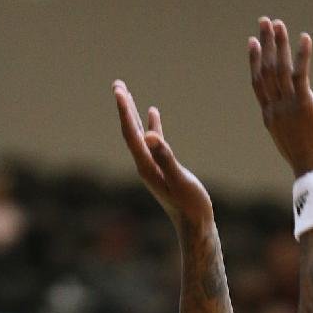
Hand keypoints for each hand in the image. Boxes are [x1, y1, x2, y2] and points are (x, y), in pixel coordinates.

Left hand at [113, 81, 213, 229]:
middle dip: (124, 107)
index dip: (125, 111)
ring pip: (138, 134)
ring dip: (132, 113)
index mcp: (146, 166)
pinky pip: (153, 142)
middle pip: (129, 131)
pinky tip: (152, 113)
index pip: (131, 134)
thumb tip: (149, 137)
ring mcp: (152, 166)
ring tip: (126, 93)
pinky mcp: (163, 168)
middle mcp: (145, 164)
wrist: (195, 227)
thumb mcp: (180, 180)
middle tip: (117, 84)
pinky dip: (151, 125)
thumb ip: (165, 158)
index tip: (120, 91)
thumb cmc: (191, 206)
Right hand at [249, 19, 312, 176]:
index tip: (252, 41)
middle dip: (265, 43)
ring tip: (279, 24)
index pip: (258, 83)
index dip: (254, 60)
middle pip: (266, 70)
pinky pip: (300, 75)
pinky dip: (302, 55)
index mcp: (270, 117)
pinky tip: (304, 38)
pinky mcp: (305, 106)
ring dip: (279, 44)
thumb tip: (291, 119)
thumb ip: (286, 124)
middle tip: (264, 21)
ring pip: (279, 69)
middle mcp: (275, 109)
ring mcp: (288, 106)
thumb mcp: (290, 141)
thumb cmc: (308, 162)